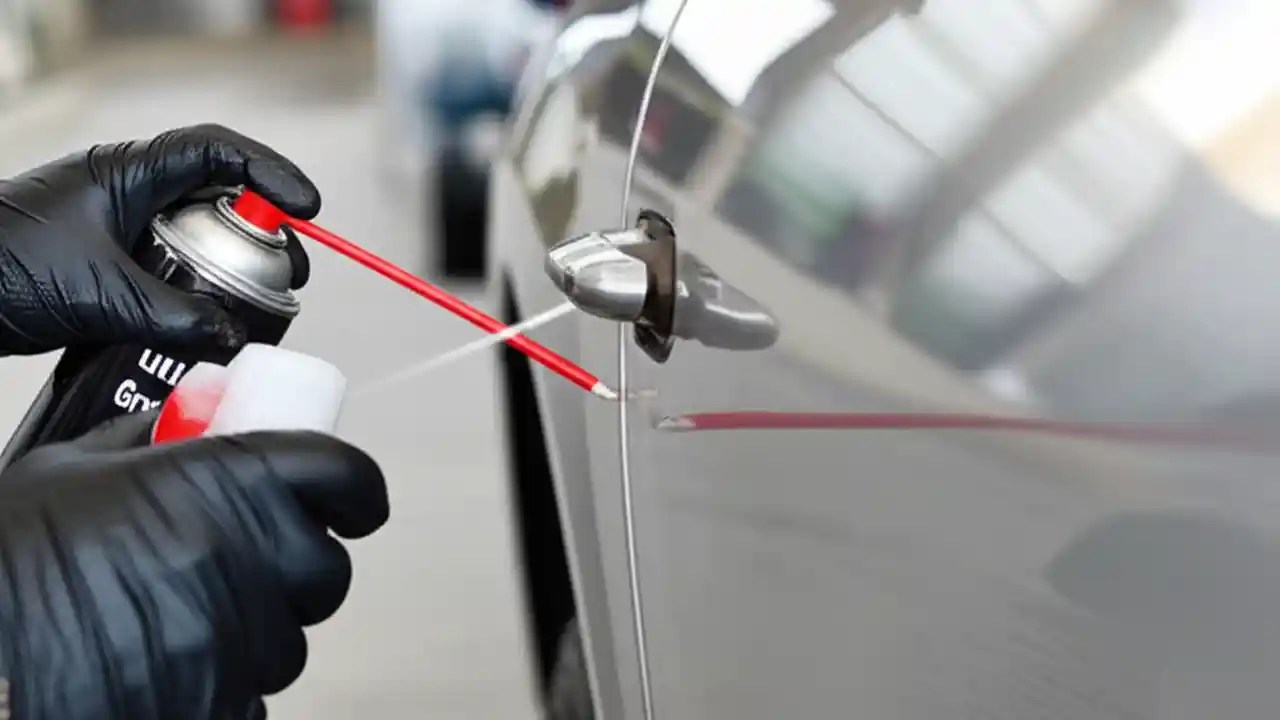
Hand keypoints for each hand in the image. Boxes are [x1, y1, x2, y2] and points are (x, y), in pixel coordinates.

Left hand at [0, 124, 318, 356]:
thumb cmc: (1, 271)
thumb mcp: (102, 296)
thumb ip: (176, 316)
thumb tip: (232, 332)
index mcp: (126, 174)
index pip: (216, 152)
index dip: (269, 173)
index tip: (306, 209)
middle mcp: (125, 193)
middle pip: (216, 196)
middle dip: (262, 231)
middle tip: (291, 270)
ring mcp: (114, 226)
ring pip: (194, 233)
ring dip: (230, 263)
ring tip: (258, 299)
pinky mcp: (105, 262)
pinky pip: (168, 265)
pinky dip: (196, 287)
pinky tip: (208, 318)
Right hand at [0, 413, 388, 719]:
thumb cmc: (10, 562)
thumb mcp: (74, 468)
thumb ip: (151, 438)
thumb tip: (198, 413)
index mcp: (226, 480)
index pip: (347, 477)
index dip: (356, 491)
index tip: (354, 503)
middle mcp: (248, 556)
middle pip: (326, 567)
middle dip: (296, 567)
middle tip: (247, 563)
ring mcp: (239, 638)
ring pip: (290, 637)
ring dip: (257, 628)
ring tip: (182, 618)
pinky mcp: (223, 703)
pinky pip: (254, 693)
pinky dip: (224, 683)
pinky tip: (169, 665)